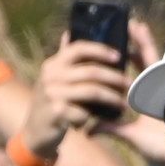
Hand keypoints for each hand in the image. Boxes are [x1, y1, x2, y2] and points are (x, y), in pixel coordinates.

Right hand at [21, 33, 130, 157]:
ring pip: (92, 92)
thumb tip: (68, 33)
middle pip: (91, 71)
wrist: (34, 132)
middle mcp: (51, 76)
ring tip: (124, 104)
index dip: (100, 50)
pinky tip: (100, 120)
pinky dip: (95, 117)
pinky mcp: (56, 113)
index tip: (118, 56)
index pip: (78, 48)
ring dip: (112, 98)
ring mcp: (52, 94)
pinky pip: (84, 113)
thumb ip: (63, 59)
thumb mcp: (53, 78)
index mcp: (53, 64)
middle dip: (115, 78)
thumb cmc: (50, 103)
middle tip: (129, 84)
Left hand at [89, 19, 164, 164]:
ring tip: (128, 21)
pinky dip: (146, 43)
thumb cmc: (159, 150)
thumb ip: (111, 128)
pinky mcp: (164, 82)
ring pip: (145, 56)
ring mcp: (159, 85)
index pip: (124, 78)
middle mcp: (150, 90)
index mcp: (140, 100)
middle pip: (136, 63)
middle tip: (117, 26)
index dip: (115, 64)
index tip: (104, 48)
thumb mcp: (130, 136)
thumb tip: (87, 128)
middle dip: (127, 46)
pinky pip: (154, 59)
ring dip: (136, 38)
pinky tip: (140, 27)